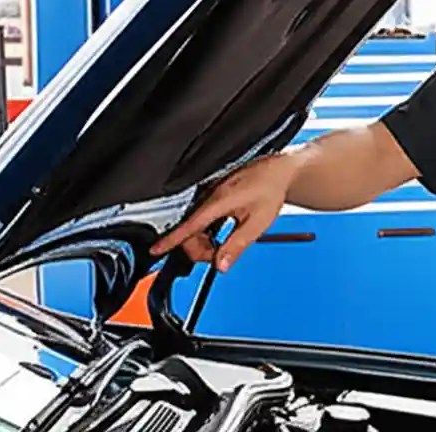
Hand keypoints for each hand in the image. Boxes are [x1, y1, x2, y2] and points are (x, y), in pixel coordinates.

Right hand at [150, 151, 302, 270]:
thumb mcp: (257, 224)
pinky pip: (201, 214)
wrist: (280, 170)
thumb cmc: (271, 190)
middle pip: (189, 229)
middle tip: (219, 256)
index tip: (155, 249)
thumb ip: (236, 246)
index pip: (188, 225)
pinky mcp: (214, 191)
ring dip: (203, 239)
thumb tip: (220, 265)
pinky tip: (220, 230)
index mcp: (218, 202)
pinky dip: (206, 228)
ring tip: (223, 244)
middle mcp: (210, 195)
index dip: (170, 240)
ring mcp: (211, 192)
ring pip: (194, 223)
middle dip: (198, 248)